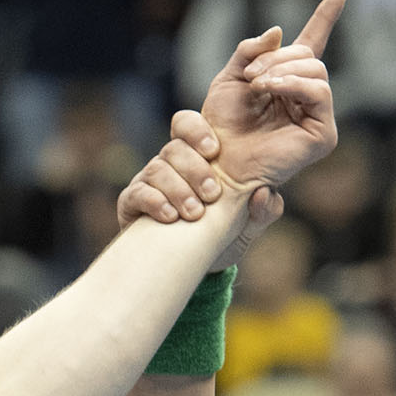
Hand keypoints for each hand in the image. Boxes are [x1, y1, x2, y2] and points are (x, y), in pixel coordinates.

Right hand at [115, 110, 283, 267]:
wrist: (190, 269)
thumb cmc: (220, 237)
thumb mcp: (248, 226)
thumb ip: (263, 210)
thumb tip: (264, 194)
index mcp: (197, 157)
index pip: (189, 125)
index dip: (198, 131)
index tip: (214, 151)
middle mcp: (170, 164)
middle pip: (174, 148)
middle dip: (194, 169)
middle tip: (212, 194)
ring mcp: (149, 182)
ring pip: (157, 169)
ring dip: (178, 190)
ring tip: (195, 213)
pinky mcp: (132, 203)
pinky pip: (138, 193)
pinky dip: (156, 202)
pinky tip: (172, 218)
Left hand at [197, 0, 346, 189]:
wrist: (217, 161)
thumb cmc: (220, 127)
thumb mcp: (229, 78)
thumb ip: (249, 51)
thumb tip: (279, 30)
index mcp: (286, 82)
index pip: (311, 46)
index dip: (324, 20)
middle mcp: (306, 98)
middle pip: (309, 56)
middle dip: (278, 58)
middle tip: (250, 74)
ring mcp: (317, 117)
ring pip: (316, 71)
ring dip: (282, 70)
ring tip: (257, 84)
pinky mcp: (323, 135)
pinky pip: (319, 93)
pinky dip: (293, 84)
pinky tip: (271, 89)